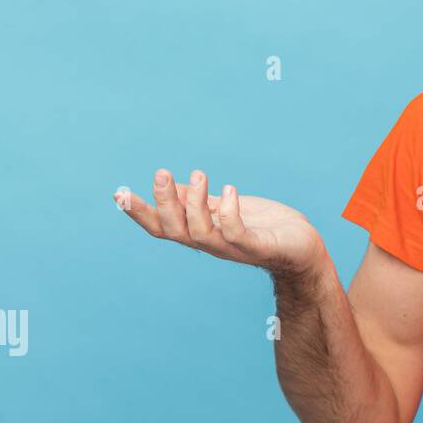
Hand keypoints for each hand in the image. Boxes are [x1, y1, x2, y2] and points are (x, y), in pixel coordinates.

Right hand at [113, 169, 326, 276]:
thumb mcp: (227, 208)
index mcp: (201, 232)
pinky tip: (230, 191)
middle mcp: (212, 244)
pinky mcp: (259, 247)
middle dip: (164, 203)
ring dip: (195, 203)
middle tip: (161, 173)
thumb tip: (172, 187)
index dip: (140, 213)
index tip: (118, 193)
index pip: (162, 227)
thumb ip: (200, 202)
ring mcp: (234, 248)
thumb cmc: (265, 227)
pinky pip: (237, 234)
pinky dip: (229, 212)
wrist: (303, 249)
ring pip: (200, 234)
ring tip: (202, 175)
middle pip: (175, 231)